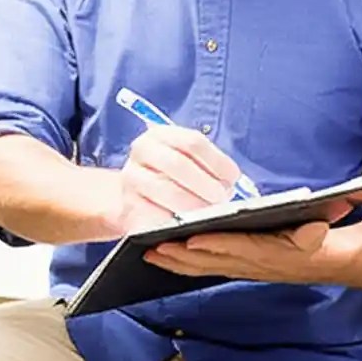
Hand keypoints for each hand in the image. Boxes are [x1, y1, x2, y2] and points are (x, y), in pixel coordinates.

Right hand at [113, 126, 242, 235]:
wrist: (136, 196)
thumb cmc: (171, 177)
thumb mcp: (186, 160)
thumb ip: (207, 166)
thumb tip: (228, 186)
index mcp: (160, 135)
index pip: (193, 142)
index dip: (217, 161)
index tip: (232, 178)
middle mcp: (142, 151)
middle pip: (178, 164)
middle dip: (206, 185)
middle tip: (220, 199)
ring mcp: (132, 178)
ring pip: (169, 191)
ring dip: (195, 205)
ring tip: (208, 214)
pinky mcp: (129, 206)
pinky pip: (158, 215)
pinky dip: (177, 222)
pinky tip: (188, 225)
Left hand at [144, 221, 338, 284]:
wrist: (331, 259)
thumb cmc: (322, 234)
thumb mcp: (322, 228)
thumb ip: (317, 229)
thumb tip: (316, 228)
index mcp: (271, 252)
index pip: (237, 246)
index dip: (213, 244)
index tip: (190, 238)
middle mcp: (253, 264)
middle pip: (211, 260)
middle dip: (181, 255)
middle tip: (152, 248)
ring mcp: (245, 268)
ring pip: (204, 267)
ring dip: (176, 262)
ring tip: (148, 254)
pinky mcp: (240, 268)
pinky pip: (207, 268)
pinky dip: (185, 265)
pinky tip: (165, 259)